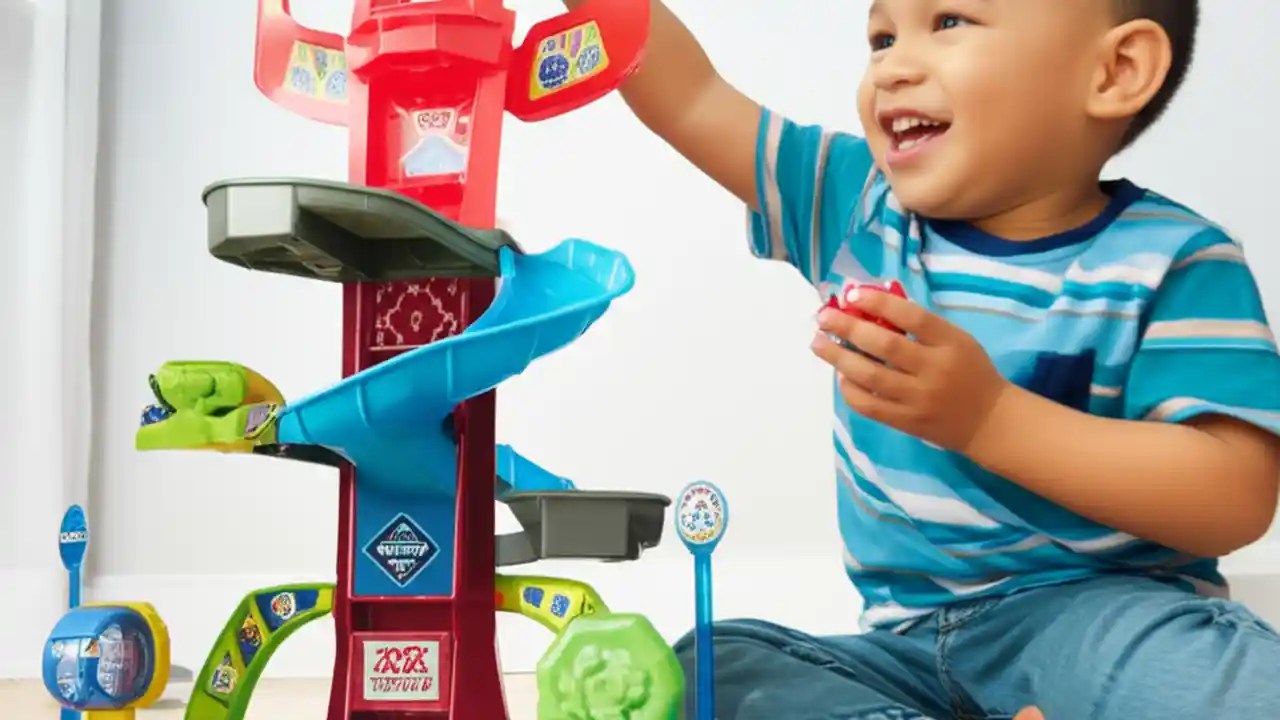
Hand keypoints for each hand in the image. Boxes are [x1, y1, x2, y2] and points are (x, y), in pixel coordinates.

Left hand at [811, 287, 1011, 452]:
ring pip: (870, 376)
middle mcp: (933, 370)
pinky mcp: (906, 421)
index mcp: (950, 343)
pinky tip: (841, 375)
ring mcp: (918, 399)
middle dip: (848, 328)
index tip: (852, 293)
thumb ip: (921, 326)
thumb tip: (870, 306)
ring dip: (838, 358)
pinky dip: (850, 389)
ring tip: (818, 343)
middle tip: (824, 318)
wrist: (988, 421)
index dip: (880, 302)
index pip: (913, 317)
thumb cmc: (969, 371)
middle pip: (885, 346)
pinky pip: (869, 405)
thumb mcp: (956, 340)